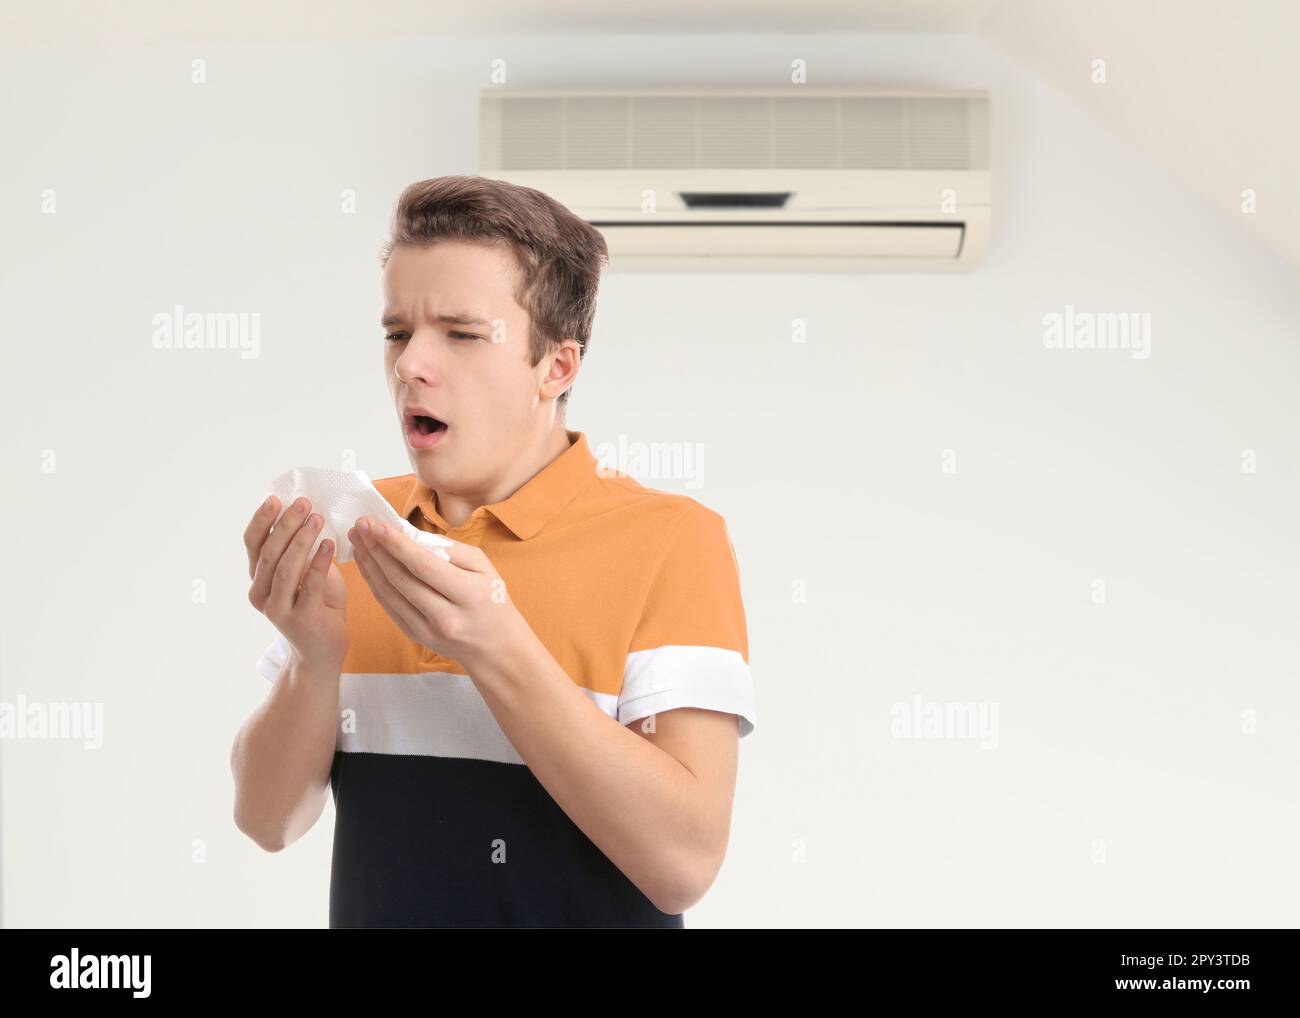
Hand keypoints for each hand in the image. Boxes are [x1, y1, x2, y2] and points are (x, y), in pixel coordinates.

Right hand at [245, 495, 348, 669]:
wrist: (322, 652)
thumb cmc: (318, 606)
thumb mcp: (306, 573)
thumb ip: (301, 551)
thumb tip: (309, 513)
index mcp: (259, 578)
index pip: (253, 543)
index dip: (262, 520)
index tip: (276, 498)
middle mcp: (261, 593)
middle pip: (269, 551)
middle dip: (285, 524)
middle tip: (304, 503)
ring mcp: (278, 608)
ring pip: (285, 568)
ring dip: (301, 540)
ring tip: (317, 519)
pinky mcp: (300, 619)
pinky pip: (309, 585)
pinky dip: (318, 562)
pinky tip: (329, 544)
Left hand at [347, 516, 524, 667]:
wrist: (495, 647)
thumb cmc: (492, 599)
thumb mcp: (484, 567)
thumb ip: (450, 549)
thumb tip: (412, 535)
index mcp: (468, 595)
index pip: (424, 566)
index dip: (396, 544)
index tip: (376, 523)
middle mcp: (445, 617)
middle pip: (401, 579)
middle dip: (376, 549)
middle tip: (360, 524)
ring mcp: (427, 630)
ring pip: (389, 592)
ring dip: (369, 563)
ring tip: (357, 539)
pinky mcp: (414, 635)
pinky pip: (388, 605)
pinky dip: (374, 581)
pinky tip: (366, 563)